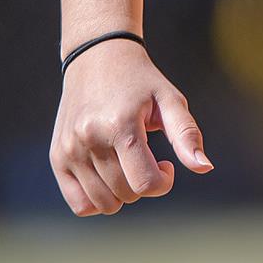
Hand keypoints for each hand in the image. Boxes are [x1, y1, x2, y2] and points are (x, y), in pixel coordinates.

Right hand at [50, 37, 212, 215]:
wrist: (96, 57)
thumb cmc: (140, 81)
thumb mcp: (170, 100)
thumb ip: (187, 135)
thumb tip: (205, 168)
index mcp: (120, 125)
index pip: (145, 183)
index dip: (164, 182)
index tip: (166, 164)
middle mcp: (89, 138)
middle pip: (126, 194)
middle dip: (144, 184)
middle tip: (147, 157)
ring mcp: (69, 149)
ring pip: (103, 203)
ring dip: (123, 193)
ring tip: (127, 164)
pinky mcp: (57, 156)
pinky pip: (79, 204)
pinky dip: (98, 200)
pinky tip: (109, 177)